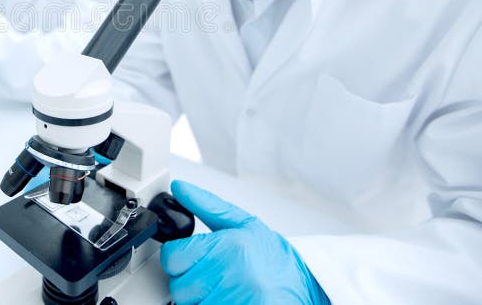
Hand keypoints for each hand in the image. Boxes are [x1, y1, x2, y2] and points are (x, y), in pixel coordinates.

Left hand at [160, 180, 329, 304]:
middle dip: (191, 282)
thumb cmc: (274, 258)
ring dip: (202, 300)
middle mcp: (233, 275)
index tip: (192, 259)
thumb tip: (179, 188)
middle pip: (179, 287)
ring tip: (224, 290)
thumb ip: (207, 205)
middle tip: (214, 277)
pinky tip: (229, 300)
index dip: (178, 258)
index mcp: (230, 246)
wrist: (308, 286)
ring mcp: (237, 301)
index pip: (173, 257)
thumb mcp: (244, 224)